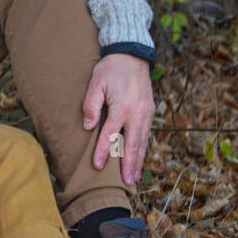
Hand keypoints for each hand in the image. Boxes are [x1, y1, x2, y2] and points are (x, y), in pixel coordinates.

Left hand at [82, 54, 154, 185]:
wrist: (131, 55)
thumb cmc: (110, 69)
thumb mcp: (95, 83)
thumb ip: (91, 105)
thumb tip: (88, 126)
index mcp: (122, 107)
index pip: (111, 134)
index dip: (102, 151)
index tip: (96, 165)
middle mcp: (137, 113)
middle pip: (133, 144)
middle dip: (128, 164)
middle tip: (126, 183)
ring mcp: (146, 113)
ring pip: (143, 142)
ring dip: (139, 160)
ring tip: (134, 177)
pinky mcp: (149, 111)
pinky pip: (147, 134)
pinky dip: (144, 149)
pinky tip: (140, 159)